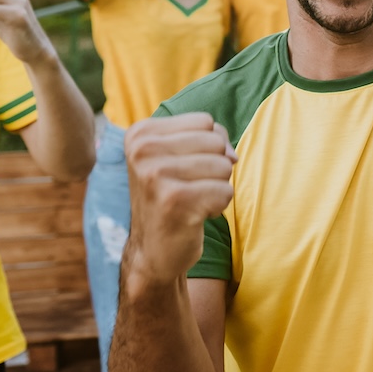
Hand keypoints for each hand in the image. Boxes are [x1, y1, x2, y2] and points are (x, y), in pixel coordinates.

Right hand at [124, 114, 236, 284]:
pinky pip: (225, 192)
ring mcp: (155, 175)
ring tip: (190, 202)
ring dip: (216, 188)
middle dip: (213, 168)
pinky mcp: (174, 201)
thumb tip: (231, 154)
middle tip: (188, 189)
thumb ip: (209, 138)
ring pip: (223, 165)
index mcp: (141, 134)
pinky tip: (193, 216)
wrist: (153, 250)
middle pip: (216, 141)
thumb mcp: (179, 157)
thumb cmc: (172, 197)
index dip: (208, 147)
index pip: (205, 121)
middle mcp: (142, 150)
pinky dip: (217, 207)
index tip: (184, 169)